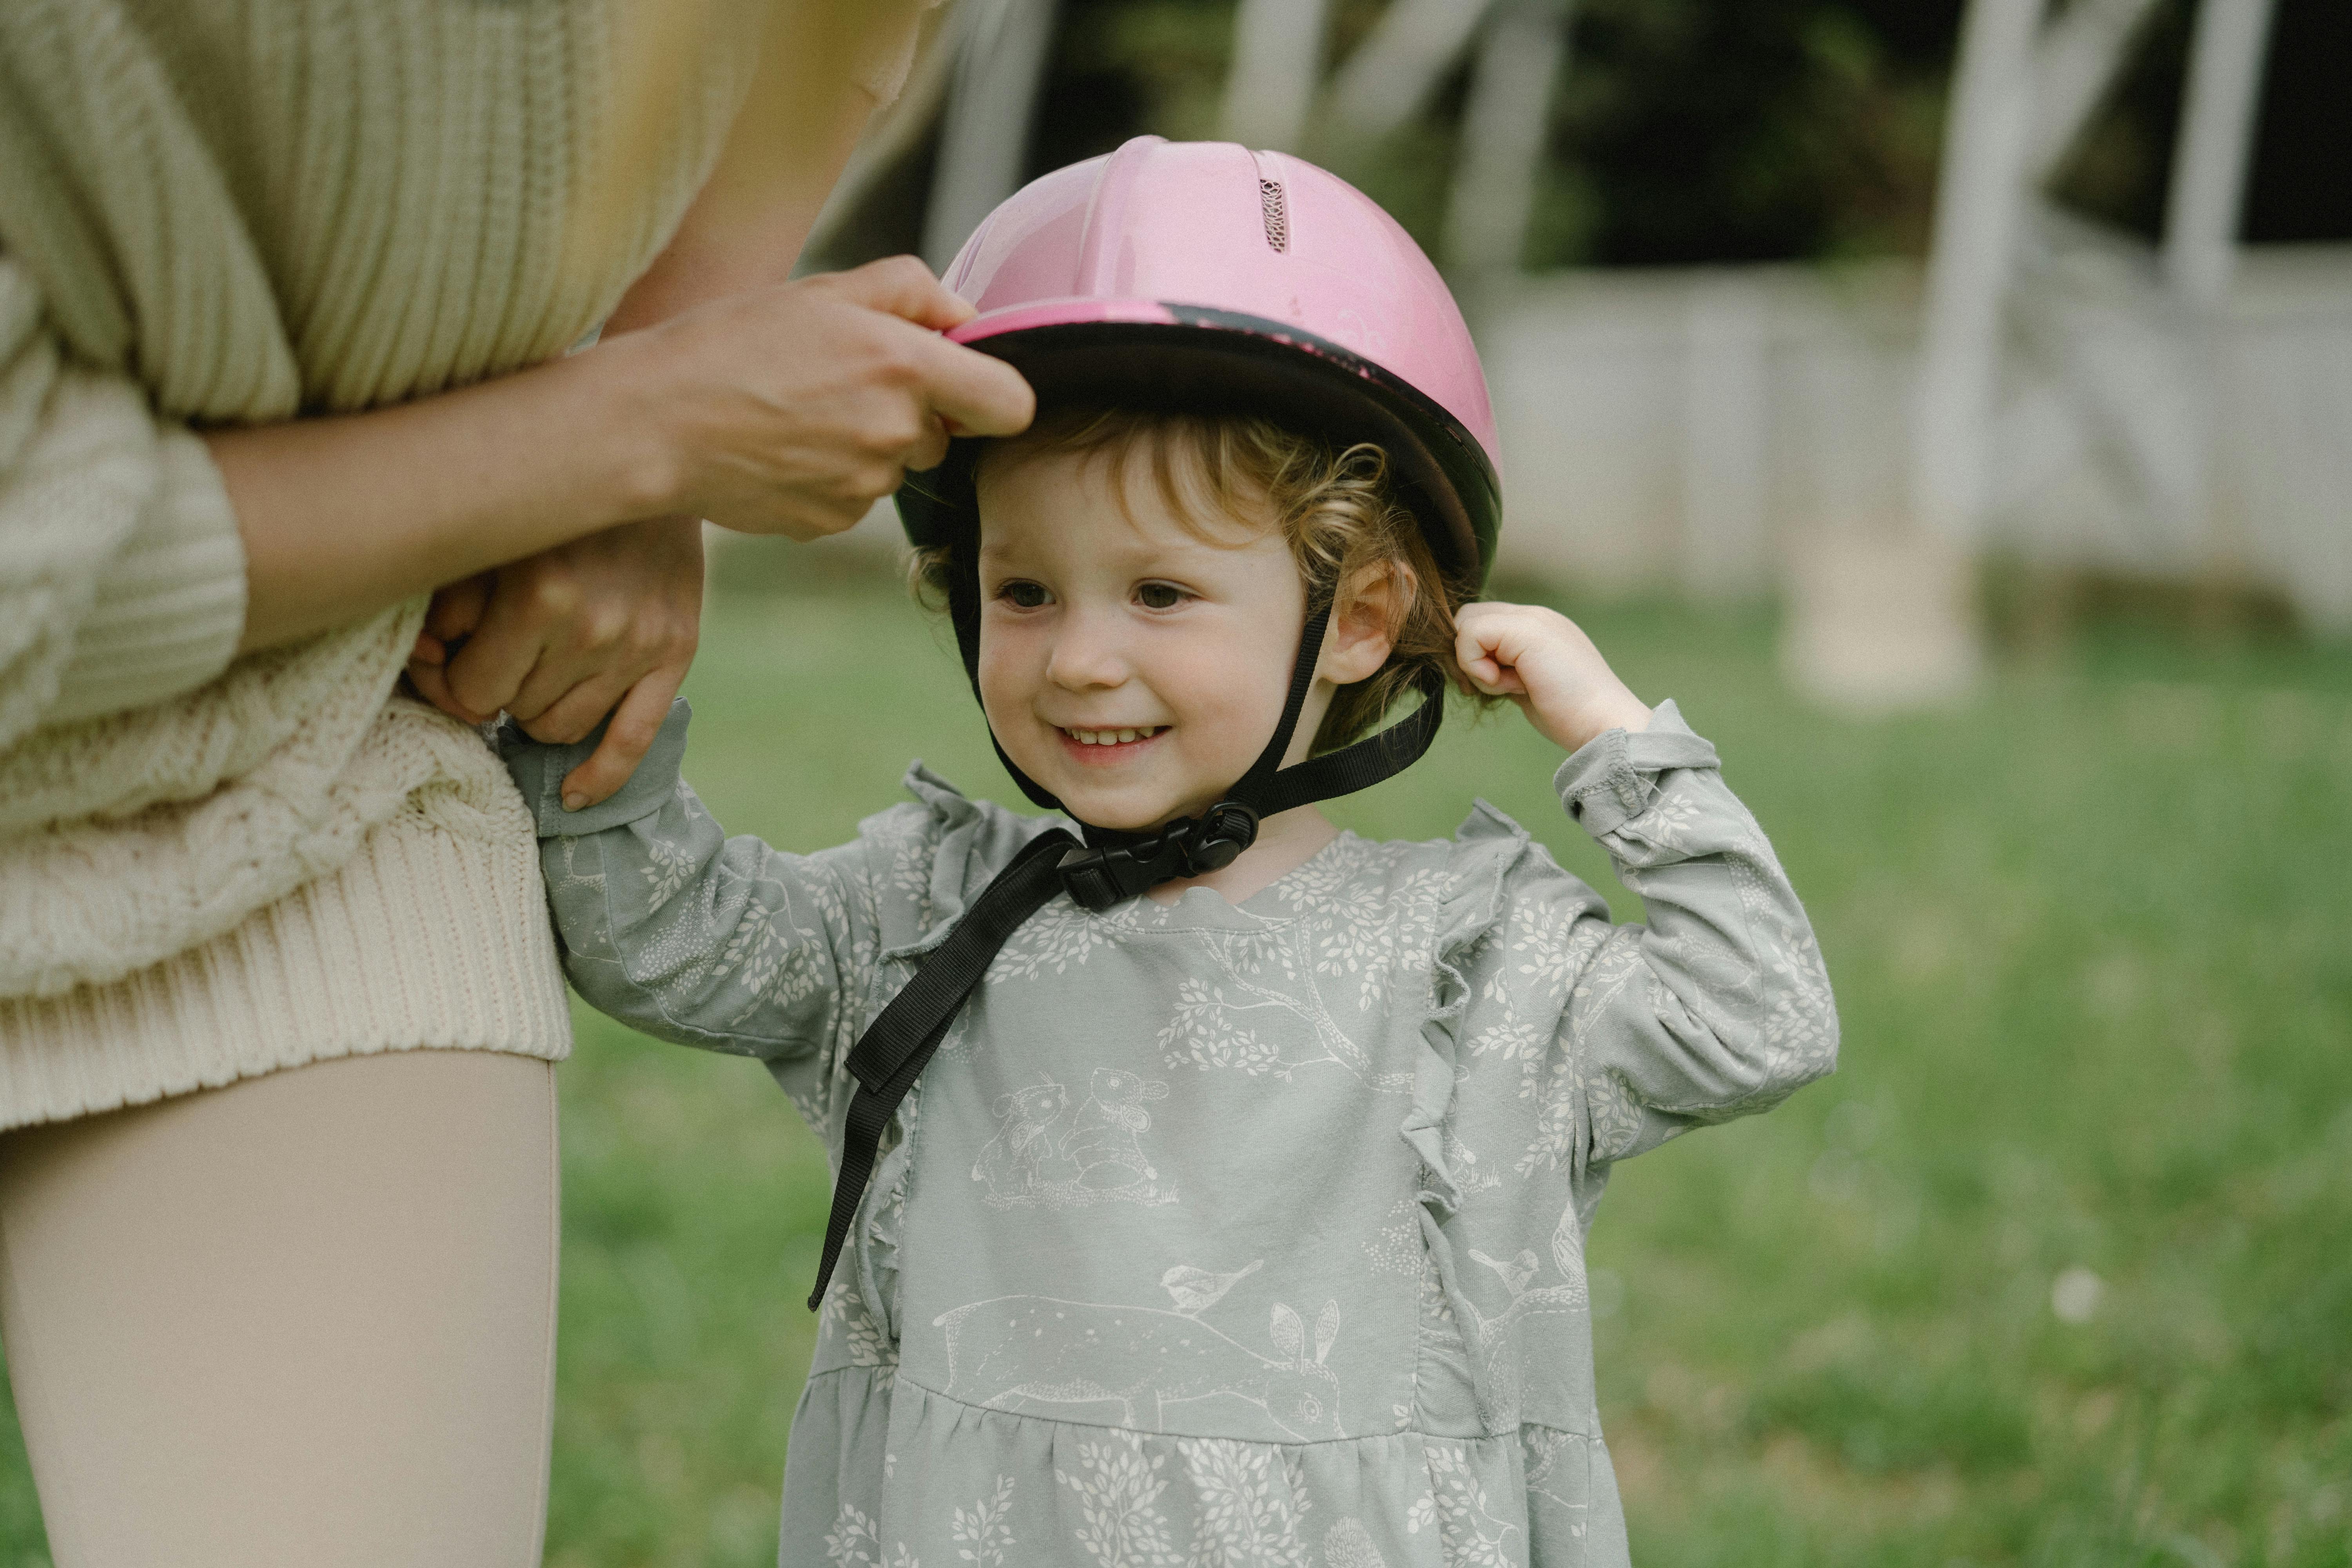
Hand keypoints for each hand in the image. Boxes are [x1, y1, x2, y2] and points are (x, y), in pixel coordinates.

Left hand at [406, 516, 702, 808]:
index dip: (451, 684)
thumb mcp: (488, 539)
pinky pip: (635, 740)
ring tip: (535, 672)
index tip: (448, 664)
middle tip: (494, 656)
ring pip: (562, 728)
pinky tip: (574, 796)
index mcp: (539, 597)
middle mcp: (593, 630)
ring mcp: (638, 646)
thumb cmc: (554, 503)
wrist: (653, 459)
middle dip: (497, 691)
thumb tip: (430, 665)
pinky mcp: (676, 653)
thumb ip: (447, 605)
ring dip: (538, 712)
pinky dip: (601, 777)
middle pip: (516, 710)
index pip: (473, 691)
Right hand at [597, 255, 1035, 539]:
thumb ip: (911, 291)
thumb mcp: (824, 291)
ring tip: (796, 413)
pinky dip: (829, 477)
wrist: (654, 421)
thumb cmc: (733, 343)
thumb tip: (964, 314)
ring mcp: (864, 487)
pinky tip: (780, 449)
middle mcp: (895, 433)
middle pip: (943, 436)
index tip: (962, 385)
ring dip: (863, 442)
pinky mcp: (832, 523)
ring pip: (894, 466)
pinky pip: (854, 498)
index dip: (993, 395)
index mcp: (905, 367)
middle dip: (909, 413)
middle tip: (837, 382)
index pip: (1010, 404)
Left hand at [1455, 602, 1651, 754]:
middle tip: (1495, 685)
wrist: (1604, 721)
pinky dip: (1476, 666)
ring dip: (1476, 664)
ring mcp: (1532, 619)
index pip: (1484, 621)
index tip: (1492, 685)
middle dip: (1468, 655)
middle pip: (1469, 617)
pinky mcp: (1525, 630)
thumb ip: (1506, 669)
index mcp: (1539, 627)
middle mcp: (1535, 616)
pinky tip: (1507, 686)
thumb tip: (1475, 670)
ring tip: (1512, 686)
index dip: (1473, 653)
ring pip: (1466, 623)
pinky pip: (1469, 634)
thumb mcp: (1529, 685)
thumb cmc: (1571, 715)